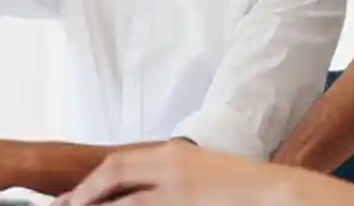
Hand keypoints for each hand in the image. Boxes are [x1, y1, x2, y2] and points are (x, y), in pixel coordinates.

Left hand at [55, 142, 293, 205]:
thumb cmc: (243, 188)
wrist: (279, 192)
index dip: (91, 181)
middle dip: (83, 194)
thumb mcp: (202, 173)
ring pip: (123, 200)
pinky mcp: (185, 204)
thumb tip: (141, 191)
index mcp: (171, 153)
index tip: (74, 198)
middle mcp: (169, 165)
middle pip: (111, 174)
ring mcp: (177, 189)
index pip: (118, 163)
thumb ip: (172, 176)